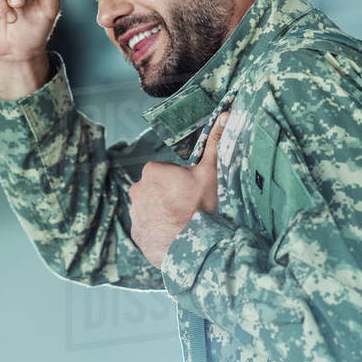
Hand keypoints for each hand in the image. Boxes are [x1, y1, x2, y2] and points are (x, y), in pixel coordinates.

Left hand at [129, 112, 230, 267]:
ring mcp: (135, 213)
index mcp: (152, 171)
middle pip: (158, 190)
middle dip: (170, 196)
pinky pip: (148, 228)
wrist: (194, 246)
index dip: (182, 182)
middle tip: (190, 208)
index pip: (167, 172)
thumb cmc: (201, 207)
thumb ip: (215, 142)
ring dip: (163, 213)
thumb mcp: (210, 172)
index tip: (192, 192)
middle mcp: (137, 190)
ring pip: (152, 208)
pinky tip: (174, 235)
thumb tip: (226, 114)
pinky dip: (158, 231)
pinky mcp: (136, 234)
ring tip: (183, 222)